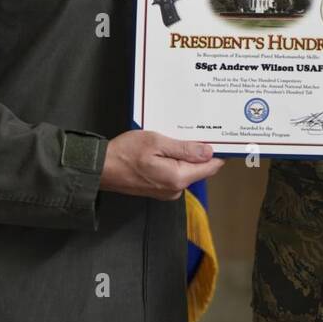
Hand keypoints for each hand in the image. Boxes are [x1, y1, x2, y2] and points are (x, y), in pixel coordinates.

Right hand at [100, 130, 224, 199]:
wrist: (102, 168)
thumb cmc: (125, 153)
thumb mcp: (156, 143)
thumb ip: (185, 149)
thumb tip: (209, 152)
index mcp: (178, 178)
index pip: (210, 166)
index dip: (217, 151)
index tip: (220, 137)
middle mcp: (176, 189)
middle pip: (200, 168)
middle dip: (200, 151)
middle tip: (193, 130)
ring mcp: (168, 191)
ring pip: (188, 170)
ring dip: (186, 155)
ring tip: (175, 137)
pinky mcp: (160, 189)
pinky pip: (176, 173)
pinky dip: (176, 160)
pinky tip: (166, 148)